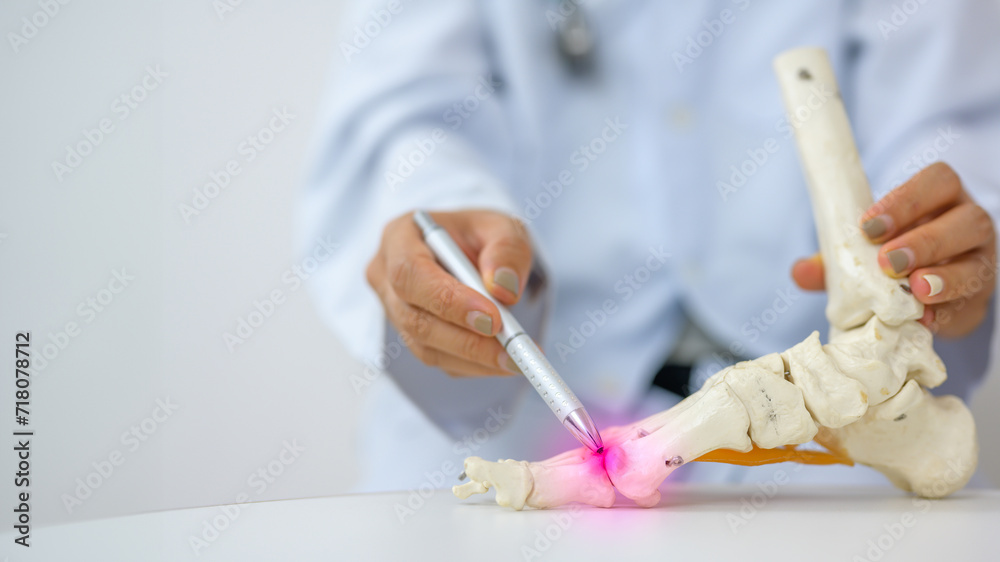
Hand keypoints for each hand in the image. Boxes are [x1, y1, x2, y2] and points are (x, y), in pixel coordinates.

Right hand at [366, 209, 532, 375]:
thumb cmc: (481, 233)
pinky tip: (503, 360)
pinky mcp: (408, 335)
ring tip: (517, 359)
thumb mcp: (502, 227)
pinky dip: (473, 364)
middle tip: (512, 350)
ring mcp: (393, 309)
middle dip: (467, 339)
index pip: (410, 273)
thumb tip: (503, 288)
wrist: (472, 249)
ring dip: (474, 358)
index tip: (492, 317)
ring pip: (425, 346)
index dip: (448, 300)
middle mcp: (385, 275)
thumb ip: (507, 249)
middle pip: (414, 318)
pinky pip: (437, 358)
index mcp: (399, 236)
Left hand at [793, 162, 996, 337]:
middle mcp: (968, 224)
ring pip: (976, 262)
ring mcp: (979, 261)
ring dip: (944, 277)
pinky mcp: (977, 298)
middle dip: (925, 240)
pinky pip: (970, 303)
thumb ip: (834, 257)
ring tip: (914, 290)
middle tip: (888, 263)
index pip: (937, 181)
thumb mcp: (860, 250)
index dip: (906, 200)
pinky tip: (923, 319)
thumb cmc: (889, 257)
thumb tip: (800, 271)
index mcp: (940, 198)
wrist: (920, 297)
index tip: (869, 226)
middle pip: (967, 219)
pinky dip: (944, 312)